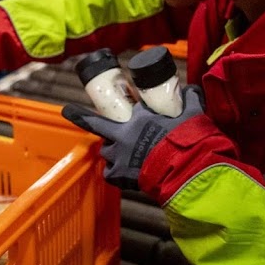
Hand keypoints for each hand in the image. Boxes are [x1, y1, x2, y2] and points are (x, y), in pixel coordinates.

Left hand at [62, 86, 204, 188]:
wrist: (187, 170)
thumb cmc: (188, 140)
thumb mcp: (193, 114)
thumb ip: (191, 100)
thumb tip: (192, 89)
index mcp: (139, 118)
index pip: (122, 106)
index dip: (115, 108)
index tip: (91, 108)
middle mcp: (124, 135)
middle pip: (97, 126)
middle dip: (84, 119)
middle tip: (72, 112)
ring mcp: (121, 156)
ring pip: (106, 151)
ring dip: (111, 150)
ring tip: (120, 151)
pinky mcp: (122, 175)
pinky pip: (110, 174)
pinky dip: (114, 173)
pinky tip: (121, 173)